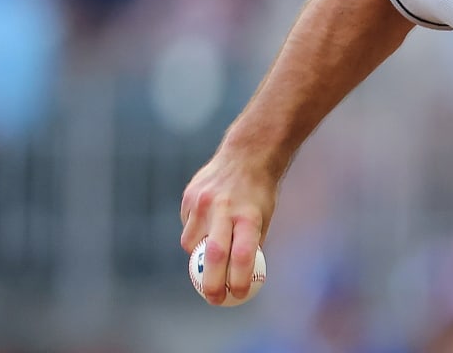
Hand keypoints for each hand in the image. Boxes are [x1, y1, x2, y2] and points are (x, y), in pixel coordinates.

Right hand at [179, 152, 278, 304]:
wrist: (246, 154)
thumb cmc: (259, 192)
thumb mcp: (264, 216)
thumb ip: (250, 244)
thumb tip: (239, 278)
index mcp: (249, 215)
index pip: (243, 256)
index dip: (240, 280)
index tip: (239, 295)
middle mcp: (224, 209)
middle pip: (213, 256)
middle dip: (211, 284)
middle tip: (214, 298)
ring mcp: (202, 202)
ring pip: (192, 244)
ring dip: (200, 256)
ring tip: (213, 248)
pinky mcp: (188, 198)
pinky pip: (188, 227)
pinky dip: (196, 233)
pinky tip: (208, 222)